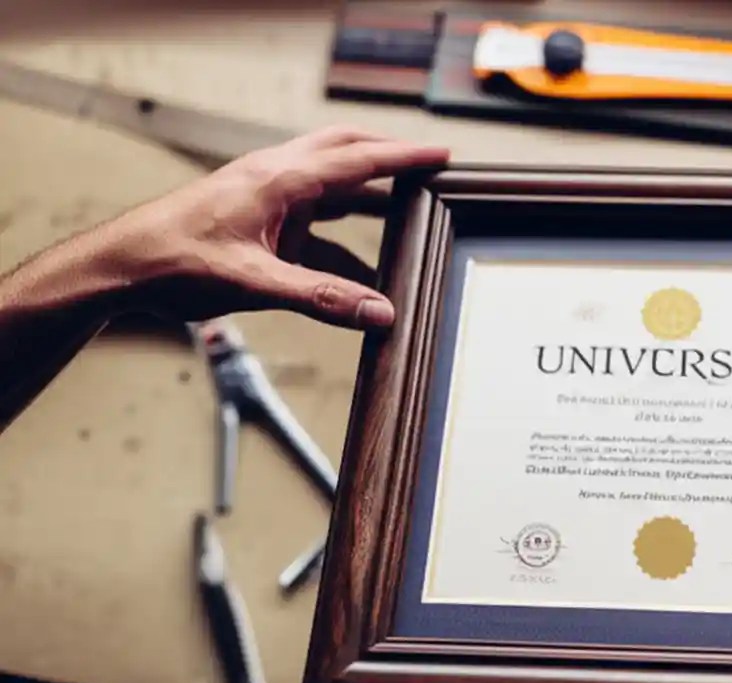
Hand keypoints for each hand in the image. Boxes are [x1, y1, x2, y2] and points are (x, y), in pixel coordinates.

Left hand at [98, 125, 447, 328]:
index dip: (404, 159)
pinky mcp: (257, 223)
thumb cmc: (175, 261)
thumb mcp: (255, 283)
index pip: (357, 160)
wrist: (121, 267)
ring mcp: (265, 198)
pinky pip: (312, 227)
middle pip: (345, 153)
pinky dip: (341, 243)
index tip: (442, 156)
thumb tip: (381, 313)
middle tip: (427, 170)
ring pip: (330, 188)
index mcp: (279, 178)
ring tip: (406, 218)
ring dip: (367, 201)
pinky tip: (360, 274)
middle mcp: (276, 178)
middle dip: (388, 159)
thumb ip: (322, 298)